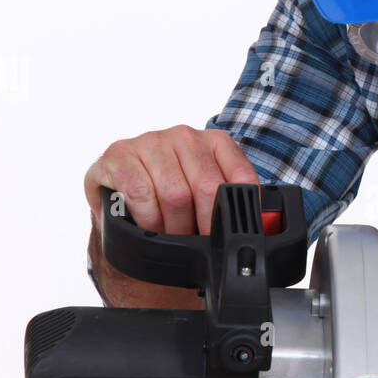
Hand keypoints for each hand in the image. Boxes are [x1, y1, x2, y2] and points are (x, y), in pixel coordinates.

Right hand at [84, 125, 259, 235]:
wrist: (117, 186)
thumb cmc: (166, 192)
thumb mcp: (202, 193)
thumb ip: (230, 203)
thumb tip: (260, 229)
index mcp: (214, 142)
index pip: (241, 177)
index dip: (237, 213)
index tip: (228, 235)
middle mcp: (185, 136)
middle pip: (207, 189)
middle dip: (202, 225)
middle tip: (194, 241)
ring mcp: (151, 141)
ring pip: (175, 194)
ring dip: (172, 227)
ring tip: (168, 234)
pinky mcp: (120, 154)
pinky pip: (141, 193)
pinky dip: (147, 219)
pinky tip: (146, 224)